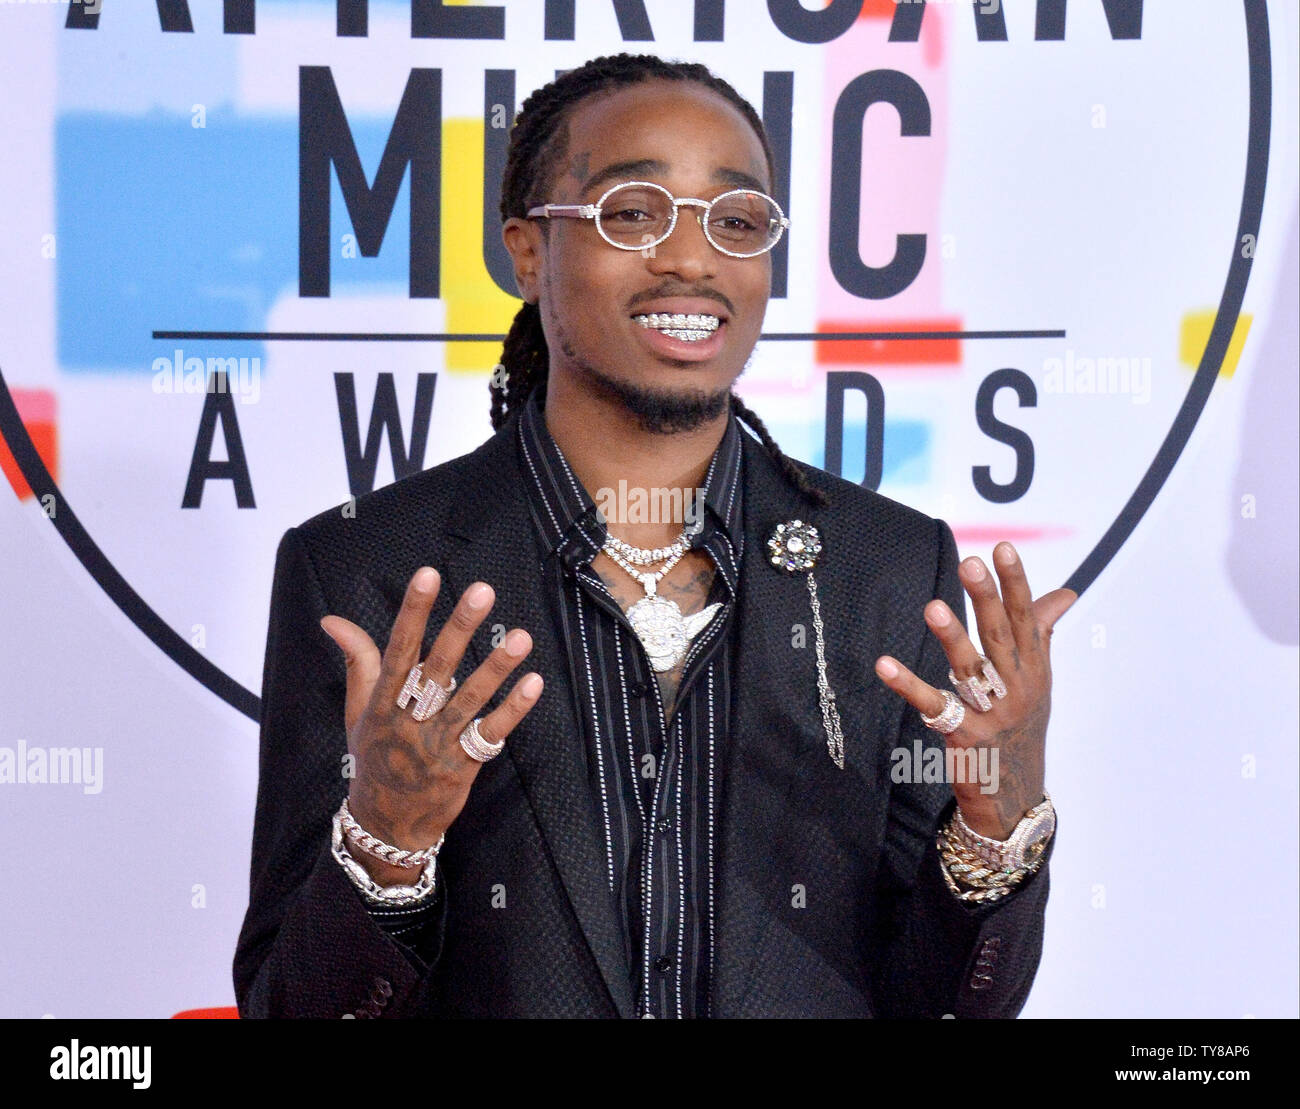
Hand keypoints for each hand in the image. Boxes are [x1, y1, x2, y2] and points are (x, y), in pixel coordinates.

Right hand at [319, 567, 542, 882]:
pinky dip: (512, 710)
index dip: (413, 612)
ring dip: (496, 668)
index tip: (427, 575)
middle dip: (459, 628)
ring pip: (469, 699)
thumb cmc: (374, 757)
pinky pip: (490, 734)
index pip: (398, 649)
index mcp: (382, 702)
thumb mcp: (358, 710)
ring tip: (521, 636)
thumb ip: (357, 660)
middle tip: (483, 592)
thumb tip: (331, 619)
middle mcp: (409, 720)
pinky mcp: (462, 765)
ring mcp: (437, 744)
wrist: (386, 824)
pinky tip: (534, 683)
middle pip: (437, 668)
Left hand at [874, 542, 1075, 839]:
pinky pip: (933, 706)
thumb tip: (1066, 592)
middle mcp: (1018, 687)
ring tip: (933, 607)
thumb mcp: (1038, 679)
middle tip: (970, 563)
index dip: (1016, 583)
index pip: (1026, 618)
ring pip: (971, 669)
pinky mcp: (964, 736)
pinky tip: (885, 665)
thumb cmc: (1022, 727)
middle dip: (986, 598)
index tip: (1003, 547)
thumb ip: (1042, 630)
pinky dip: (909, 685)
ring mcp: (992, 714)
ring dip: (952, 638)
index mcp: (1034, 668)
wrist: (1015, 797)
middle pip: (1000, 636)